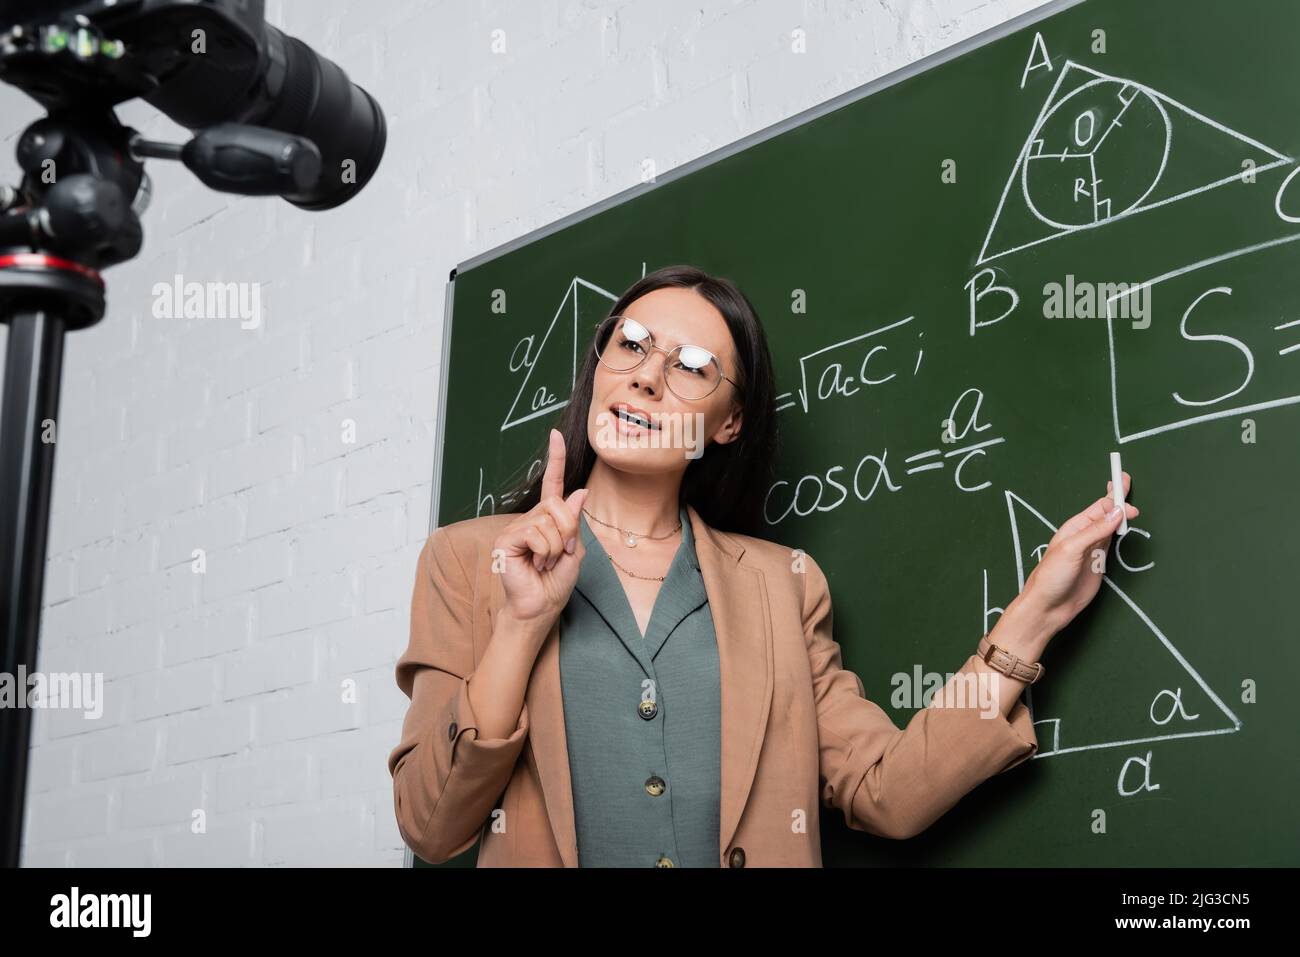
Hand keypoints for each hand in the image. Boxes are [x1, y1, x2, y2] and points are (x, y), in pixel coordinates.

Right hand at [494, 429, 588, 625]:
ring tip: (545, 563)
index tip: (555, 435)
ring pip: (549, 522)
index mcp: (547, 519)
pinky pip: (536, 534)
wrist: (540, 607)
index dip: (555, 459)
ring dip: (556, 548)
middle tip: (560, 555)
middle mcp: (530, 519)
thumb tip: (580, 490)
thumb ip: (574, 521)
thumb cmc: (556, 582)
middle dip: (568, 532)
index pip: (551, 484)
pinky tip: (534, 565)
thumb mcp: (575, 549)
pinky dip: (544, 552)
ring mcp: (516, 528)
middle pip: (558, 506)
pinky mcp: (506, 539)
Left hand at [1020, 471, 1139, 634]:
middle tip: (1131, 486)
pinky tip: (1125, 527)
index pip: (1099, 506)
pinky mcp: (1099, 563)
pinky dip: (1120, 534)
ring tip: (1132, 505)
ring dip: (1122, 516)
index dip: (1113, 496)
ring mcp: (1093, 549)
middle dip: (1119, 501)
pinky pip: (1112, 543)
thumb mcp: (1071, 550)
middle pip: (1107, 513)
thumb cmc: (1051, 577)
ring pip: (1111, 527)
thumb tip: (1117, 513)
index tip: (1126, 483)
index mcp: (1074, 527)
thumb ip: (1095, 532)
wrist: (1049, 607)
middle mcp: (1084, 536)